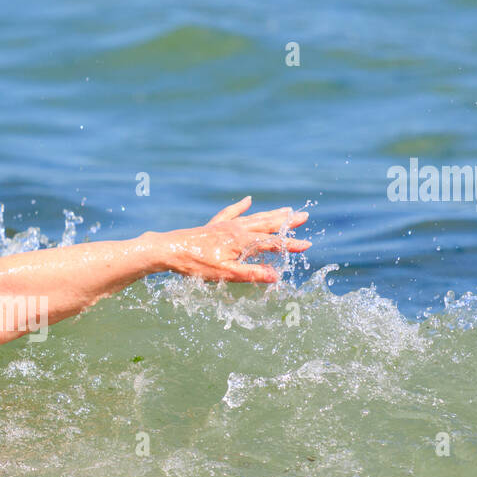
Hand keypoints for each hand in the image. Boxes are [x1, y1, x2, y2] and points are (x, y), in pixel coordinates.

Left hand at [160, 196, 310, 283]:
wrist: (169, 250)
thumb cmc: (196, 265)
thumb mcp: (225, 274)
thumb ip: (252, 275)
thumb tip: (277, 276)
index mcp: (242, 241)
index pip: (272, 243)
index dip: (290, 245)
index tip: (307, 245)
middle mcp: (236, 229)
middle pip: (267, 224)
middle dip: (286, 222)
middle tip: (304, 216)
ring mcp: (225, 225)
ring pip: (254, 217)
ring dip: (271, 214)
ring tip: (287, 209)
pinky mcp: (213, 226)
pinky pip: (231, 213)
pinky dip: (241, 206)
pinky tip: (248, 200)